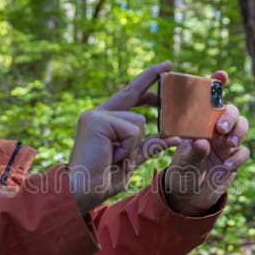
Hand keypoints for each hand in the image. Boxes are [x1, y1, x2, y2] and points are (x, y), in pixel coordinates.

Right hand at [69, 61, 181, 214]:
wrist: (81, 191)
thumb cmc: (102, 179)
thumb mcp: (131, 160)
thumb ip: (148, 147)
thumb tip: (172, 138)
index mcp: (103, 121)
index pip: (129, 97)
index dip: (146, 83)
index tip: (163, 69)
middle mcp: (97, 114)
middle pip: (132, 91)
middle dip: (151, 76)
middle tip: (168, 63)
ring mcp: (96, 115)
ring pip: (139, 121)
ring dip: (133, 146)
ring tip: (115, 157)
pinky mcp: (98, 121)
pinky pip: (132, 130)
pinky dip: (128, 148)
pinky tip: (112, 156)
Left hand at [163, 70, 249, 214]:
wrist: (189, 195)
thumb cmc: (182, 170)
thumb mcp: (183, 160)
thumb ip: (193, 151)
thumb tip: (202, 142)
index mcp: (199, 121)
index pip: (209, 98)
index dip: (217, 83)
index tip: (221, 76)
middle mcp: (215, 127)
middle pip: (231, 110)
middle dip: (229, 115)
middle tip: (221, 128)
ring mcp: (227, 142)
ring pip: (243, 126)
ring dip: (238, 131)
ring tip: (229, 142)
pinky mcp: (235, 158)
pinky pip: (243, 151)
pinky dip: (237, 157)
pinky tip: (225, 166)